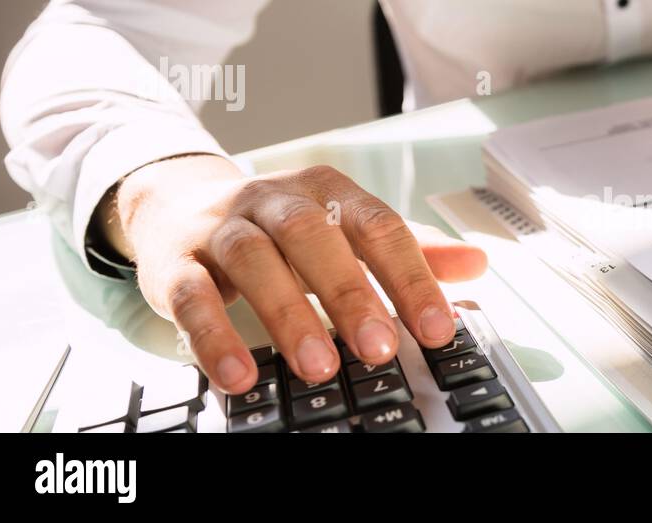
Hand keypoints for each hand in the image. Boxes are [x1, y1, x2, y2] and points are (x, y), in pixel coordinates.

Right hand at [98, 155, 486, 392]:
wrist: (178, 203)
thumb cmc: (280, 227)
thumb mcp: (345, 229)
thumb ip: (409, 249)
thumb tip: (477, 263)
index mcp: (327, 192)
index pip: (377, 226)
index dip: (409, 277)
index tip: (436, 327)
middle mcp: (274, 201)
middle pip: (313, 236)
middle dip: (349, 293)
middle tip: (378, 347)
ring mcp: (222, 228)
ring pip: (254, 261)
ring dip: (288, 315)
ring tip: (318, 367)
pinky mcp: (175, 262)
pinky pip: (192, 296)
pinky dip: (213, 336)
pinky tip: (239, 374)